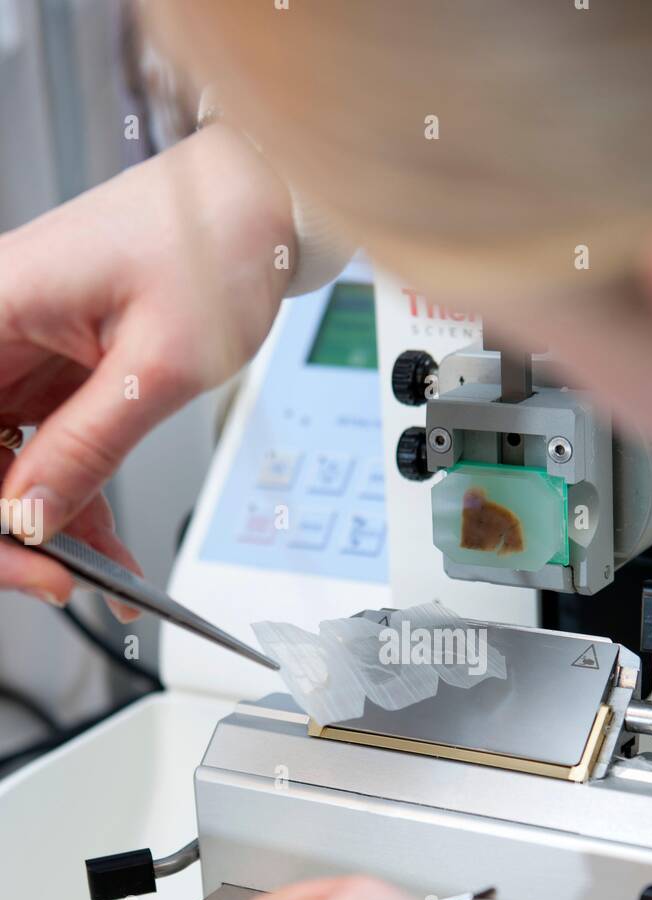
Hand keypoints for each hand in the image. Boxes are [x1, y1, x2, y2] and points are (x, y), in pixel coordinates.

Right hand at [0, 123, 293, 605]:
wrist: (260, 203)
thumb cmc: (213, 243)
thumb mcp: (156, 366)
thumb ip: (87, 447)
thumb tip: (31, 517)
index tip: (28, 559)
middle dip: (12, 528)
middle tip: (64, 580)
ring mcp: (18, 349)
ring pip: (3, 462)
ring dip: (48, 524)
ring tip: (106, 572)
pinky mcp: (52, 367)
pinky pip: (43, 448)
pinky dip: (73, 497)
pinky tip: (107, 544)